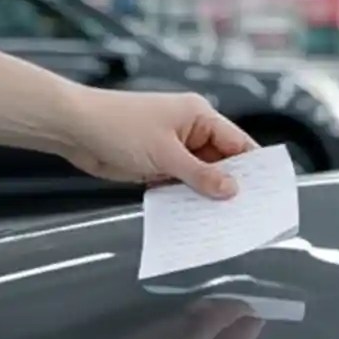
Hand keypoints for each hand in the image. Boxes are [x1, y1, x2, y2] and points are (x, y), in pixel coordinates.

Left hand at [58, 86, 258, 197]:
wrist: (74, 128)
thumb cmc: (117, 126)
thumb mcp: (165, 154)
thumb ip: (200, 174)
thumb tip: (231, 189)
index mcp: (198, 116)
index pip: (237, 143)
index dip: (252, 167)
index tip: (265, 192)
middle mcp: (189, 131)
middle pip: (221, 162)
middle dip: (229, 186)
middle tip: (244, 213)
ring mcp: (172, 148)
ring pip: (200, 176)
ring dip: (205, 195)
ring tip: (221, 221)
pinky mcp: (156, 164)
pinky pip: (179, 184)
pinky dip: (185, 199)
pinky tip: (192, 217)